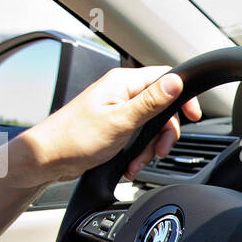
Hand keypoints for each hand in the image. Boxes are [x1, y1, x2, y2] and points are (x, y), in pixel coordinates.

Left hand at [12, 65, 203, 189]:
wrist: (48, 158)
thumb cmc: (75, 138)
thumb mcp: (121, 120)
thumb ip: (150, 102)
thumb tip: (176, 82)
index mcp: (123, 82)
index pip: (165, 78)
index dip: (182, 96)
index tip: (193, 115)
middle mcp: (121, 92)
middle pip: (162, 107)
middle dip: (164, 133)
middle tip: (159, 150)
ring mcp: (117, 110)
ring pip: (151, 126)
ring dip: (150, 147)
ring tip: (138, 162)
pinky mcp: (113, 127)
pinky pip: (137, 137)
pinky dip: (138, 153)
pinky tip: (129, 164)